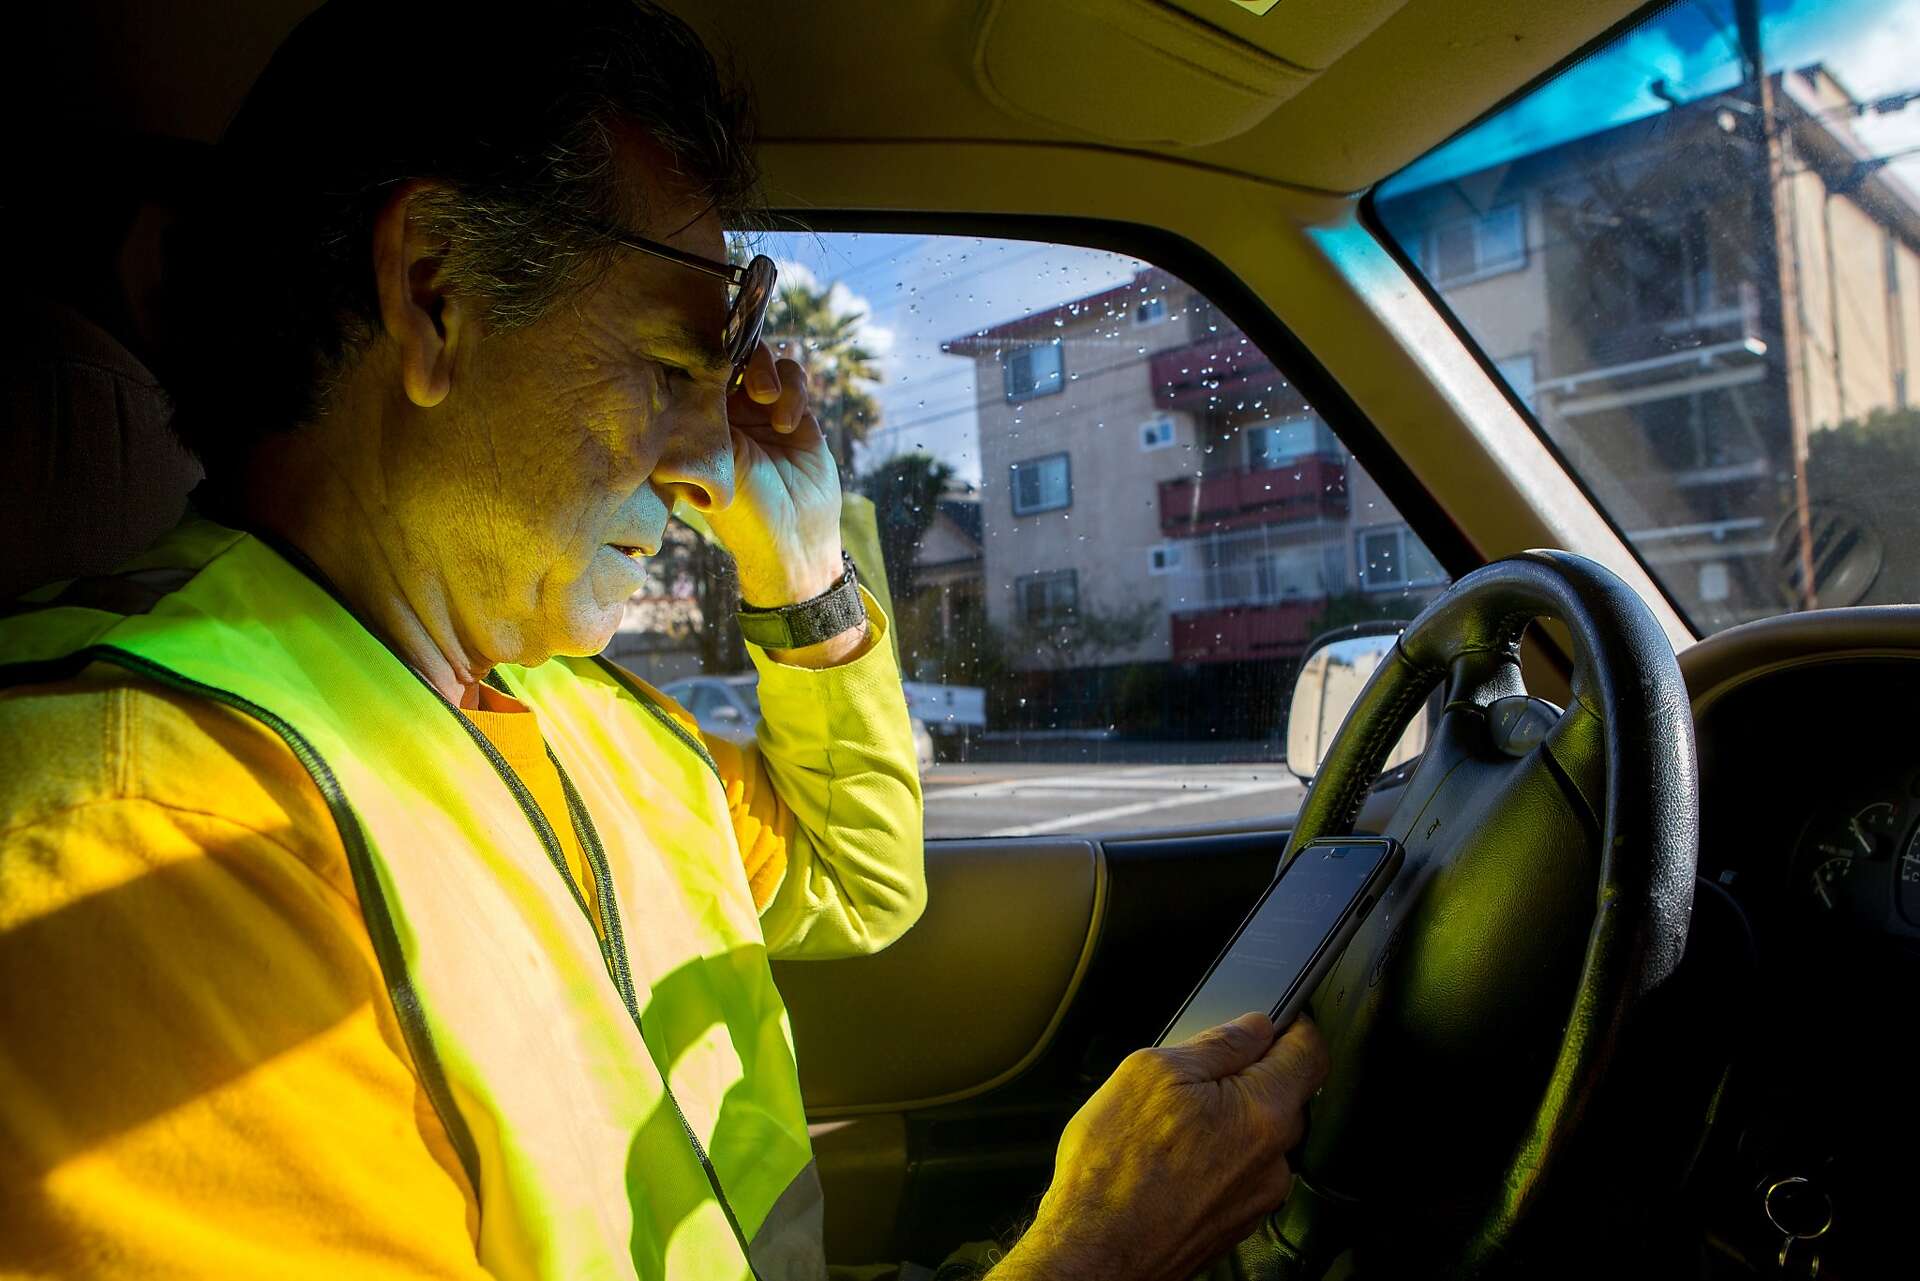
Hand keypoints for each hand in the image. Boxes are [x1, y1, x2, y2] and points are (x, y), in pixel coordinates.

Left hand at [702, 340, 844, 607]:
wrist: (794, 539)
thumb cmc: (743, 511)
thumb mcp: (716, 463)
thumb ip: (706, 416)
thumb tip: (687, 370)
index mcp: (699, 420)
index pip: (700, 369)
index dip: (710, 354)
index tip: (720, 358)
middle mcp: (730, 411)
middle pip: (735, 355)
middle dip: (747, 360)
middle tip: (755, 388)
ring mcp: (764, 411)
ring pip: (768, 361)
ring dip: (772, 374)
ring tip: (771, 403)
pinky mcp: (798, 415)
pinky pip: (795, 379)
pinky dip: (795, 391)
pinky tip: (790, 425)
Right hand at [994, 1014, 1328, 1280]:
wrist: (1095, 1255)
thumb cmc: (1114, 1170)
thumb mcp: (1152, 1072)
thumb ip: (1216, 1043)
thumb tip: (1254, 1026)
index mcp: (1263, 1111)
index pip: (1311, 1051)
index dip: (1294, 1023)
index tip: (1276, 1016)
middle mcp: (1273, 1159)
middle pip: (1284, 1093)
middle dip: (1247, 1074)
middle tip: (1193, 1072)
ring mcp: (1257, 1196)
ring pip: (1256, 1134)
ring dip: (1226, 1118)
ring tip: (1168, 1123)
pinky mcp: (1235, 1221)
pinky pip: (1238, 1171)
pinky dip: (1214, 1155)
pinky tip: (1168, 1158)